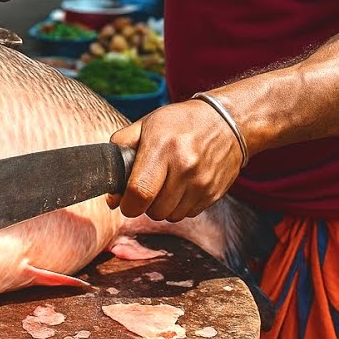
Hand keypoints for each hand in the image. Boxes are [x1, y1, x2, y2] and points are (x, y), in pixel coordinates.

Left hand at [106, 100, 242, 222]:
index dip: (127, 204)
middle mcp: (184, 166)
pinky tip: (183, 185)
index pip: (139, 191)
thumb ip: (121, 151)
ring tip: (167, 183)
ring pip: (170, 216)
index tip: (125, 200)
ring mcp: (202, 182)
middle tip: (148, 186)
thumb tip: (111, 195)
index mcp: (163, 147)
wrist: (227, 122)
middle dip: (145, 204)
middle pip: (153, 210)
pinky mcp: (213, 194)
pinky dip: (180, 205)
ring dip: (163, 206)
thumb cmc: (181, 122)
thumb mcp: (146, 124)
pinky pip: (187, 214)